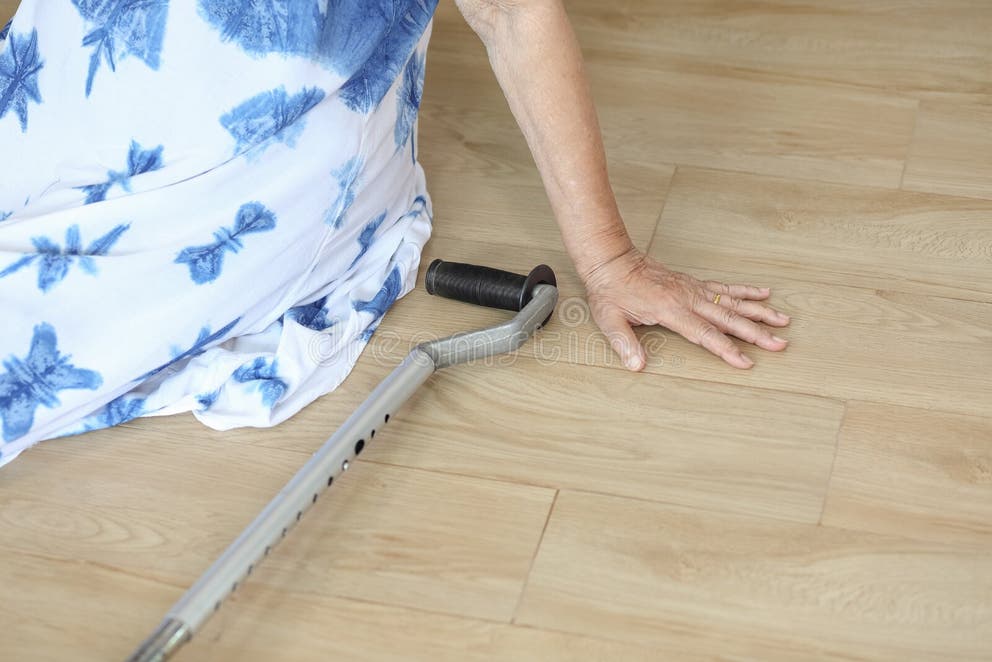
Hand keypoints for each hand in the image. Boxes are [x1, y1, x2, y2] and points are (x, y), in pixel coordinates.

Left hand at [582, 248, 790, 370]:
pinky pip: (724, 287)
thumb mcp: (610, 319)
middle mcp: (687, 298)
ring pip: (732, 302)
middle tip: (780, 345)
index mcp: (670, 310)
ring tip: (784, 321)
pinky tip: (764, 292)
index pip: (704, 334)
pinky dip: (745, 290)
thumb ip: (624, 343)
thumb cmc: (610, 291)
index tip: (745, 362)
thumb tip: (636, 366)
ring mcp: (693, 289)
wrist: (611, 260)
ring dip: (759, 311)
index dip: (726, 349)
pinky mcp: (693, 283)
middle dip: (755, 333)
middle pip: (728, 319)